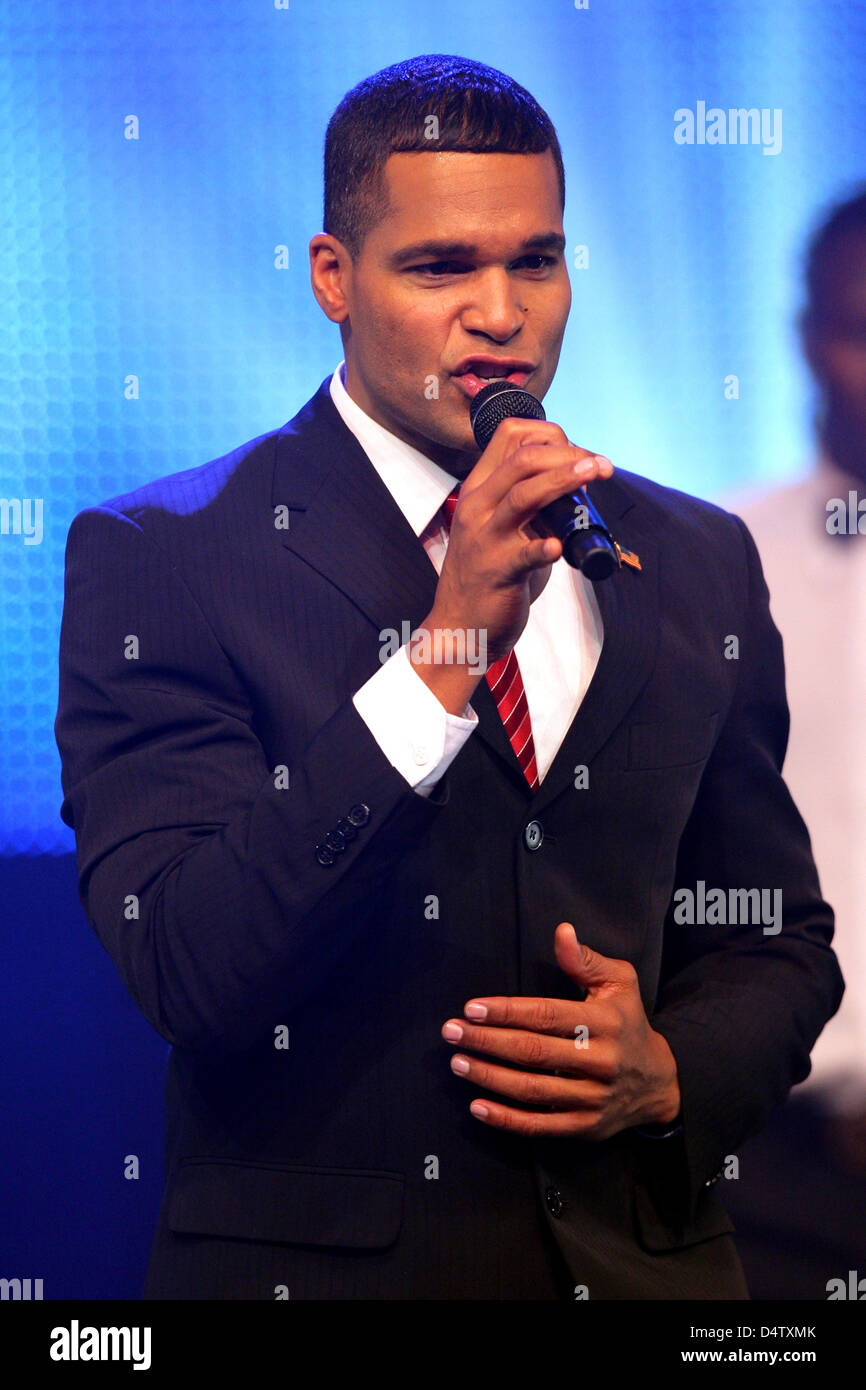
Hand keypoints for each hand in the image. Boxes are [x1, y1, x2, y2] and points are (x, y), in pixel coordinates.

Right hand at [412, 419, 612, 712]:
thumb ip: (529, 502)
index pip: (510, 436)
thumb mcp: (500, 526)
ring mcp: (486, 539)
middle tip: (601, 464)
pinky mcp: (497, 572)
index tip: (577, 453)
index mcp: (480, 489)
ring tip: (595, 473)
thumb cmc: (490, 574)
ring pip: (523, 495)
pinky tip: (559, 546)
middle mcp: (478, 507)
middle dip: (568, 454)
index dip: (550, 435)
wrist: (461, 627)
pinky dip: (543, 547)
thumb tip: (575, 482)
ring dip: (563, 480)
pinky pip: (523, 555)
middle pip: (522, 459)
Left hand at [440, 922, 680, 1139]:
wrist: (660, 1083)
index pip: (547, 1015)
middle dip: (487, 1041)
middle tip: (451, 1032)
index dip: (507, 1012)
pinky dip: (507, 1119)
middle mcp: (600, 1061)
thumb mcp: (620, 983)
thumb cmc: (629, 1023)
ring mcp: (592, 1098)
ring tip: (458, 1062)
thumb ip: (586, 960)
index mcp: (605, 1023)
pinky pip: (540, 1126)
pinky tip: (478, 1106)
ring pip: (532, 1090)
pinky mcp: (585, 1127)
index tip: (472, 1008)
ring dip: (490, 1077)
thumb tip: (562, 931)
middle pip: (533, 1052)